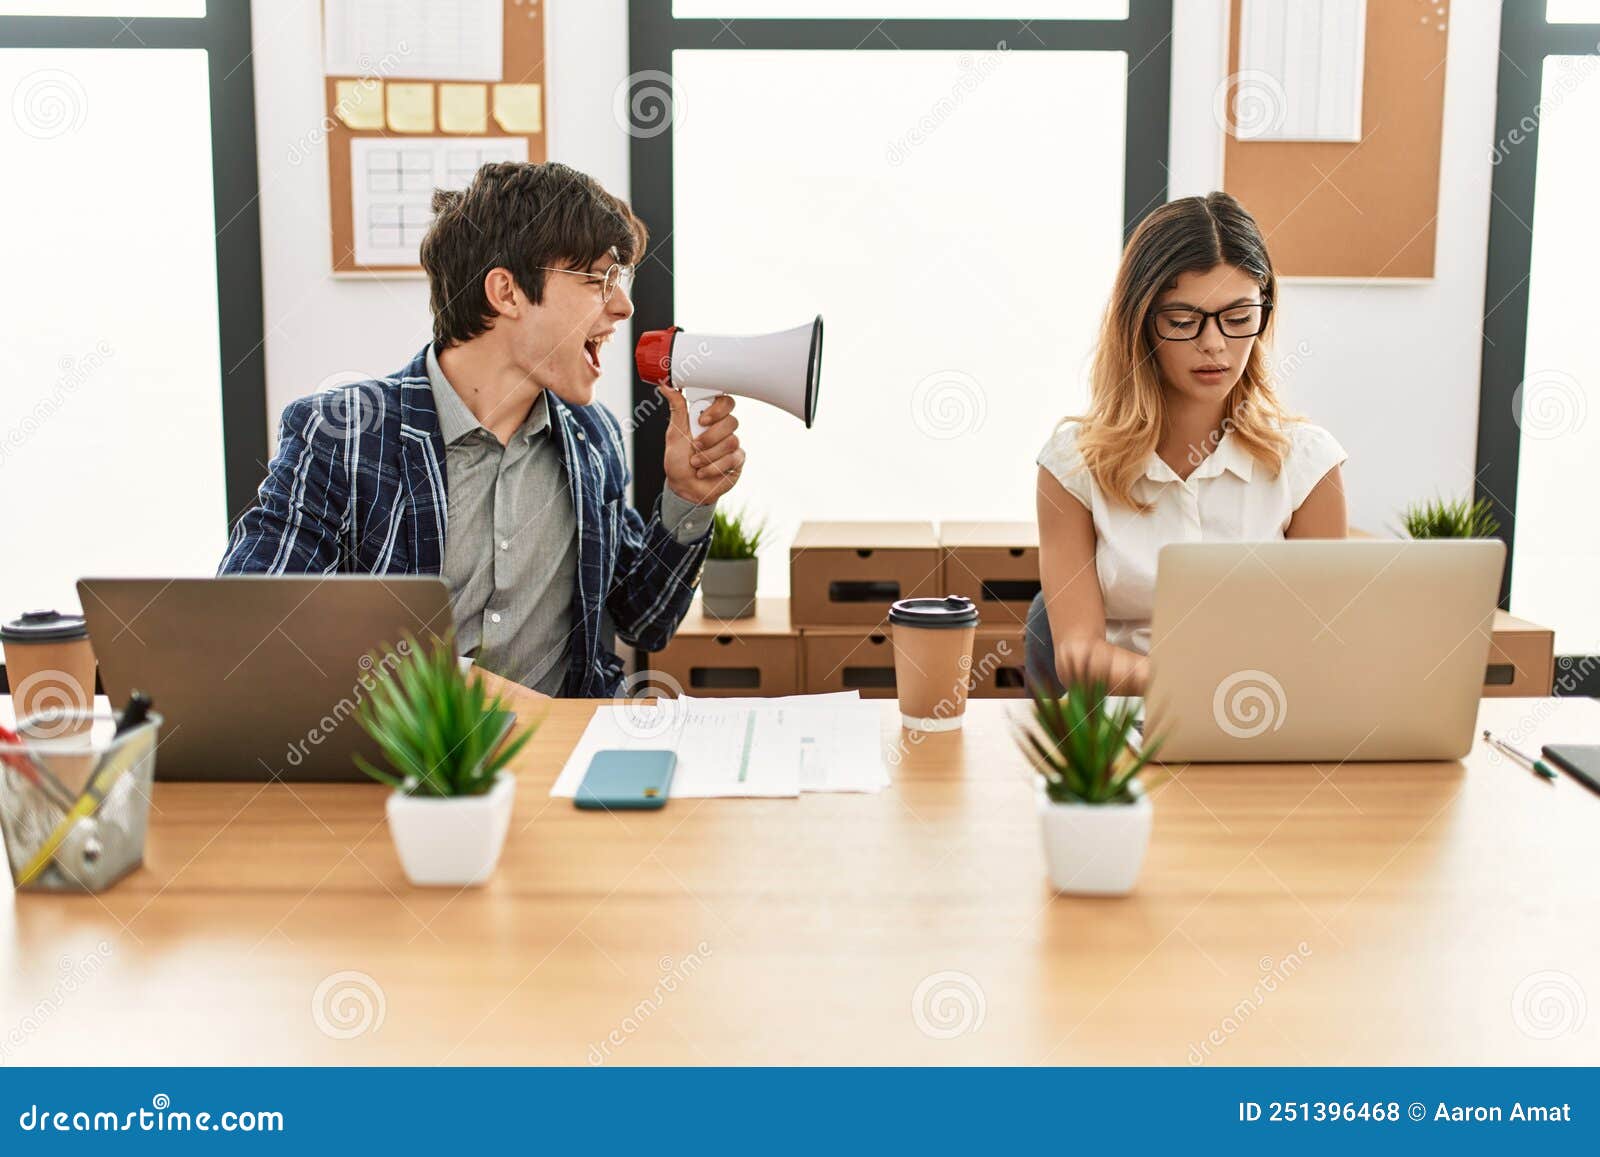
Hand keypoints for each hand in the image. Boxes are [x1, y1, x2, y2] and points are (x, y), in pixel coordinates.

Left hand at [659, 386, 744, 504]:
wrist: (684, 488)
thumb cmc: (678, 461)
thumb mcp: (674, 433)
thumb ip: (677, 409)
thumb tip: (667, 387)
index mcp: (709, 418)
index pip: (725, 402)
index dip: (717, 409)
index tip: (702, 420)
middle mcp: (723, 430)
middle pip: (731, 421)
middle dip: (710, 436)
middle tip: (695, 445)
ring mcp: (732, 445)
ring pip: (731, 441)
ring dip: (709, 454)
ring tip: (695, 462)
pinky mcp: (737, 461)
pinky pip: (733, 458)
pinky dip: (713, 467)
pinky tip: (703, 471)